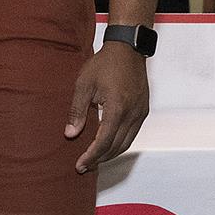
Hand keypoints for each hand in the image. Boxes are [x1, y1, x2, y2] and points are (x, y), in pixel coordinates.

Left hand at [67, 41, 149, 173]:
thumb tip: (70, 134)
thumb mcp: (84, 85)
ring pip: (127, 143)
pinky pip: (132, 134)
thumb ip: (77, 111)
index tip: (80, 165)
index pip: (104, 142)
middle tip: (85, 166)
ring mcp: (140, 113)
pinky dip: (120, 143)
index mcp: (117, 109)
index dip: (91, 156)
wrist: (127, 49)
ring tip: (95, 159)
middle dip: (100, 159)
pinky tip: (108, 144)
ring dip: (111, 154)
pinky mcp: (143, 110)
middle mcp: (132, 114)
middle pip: (117, 147)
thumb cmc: (105, 63)